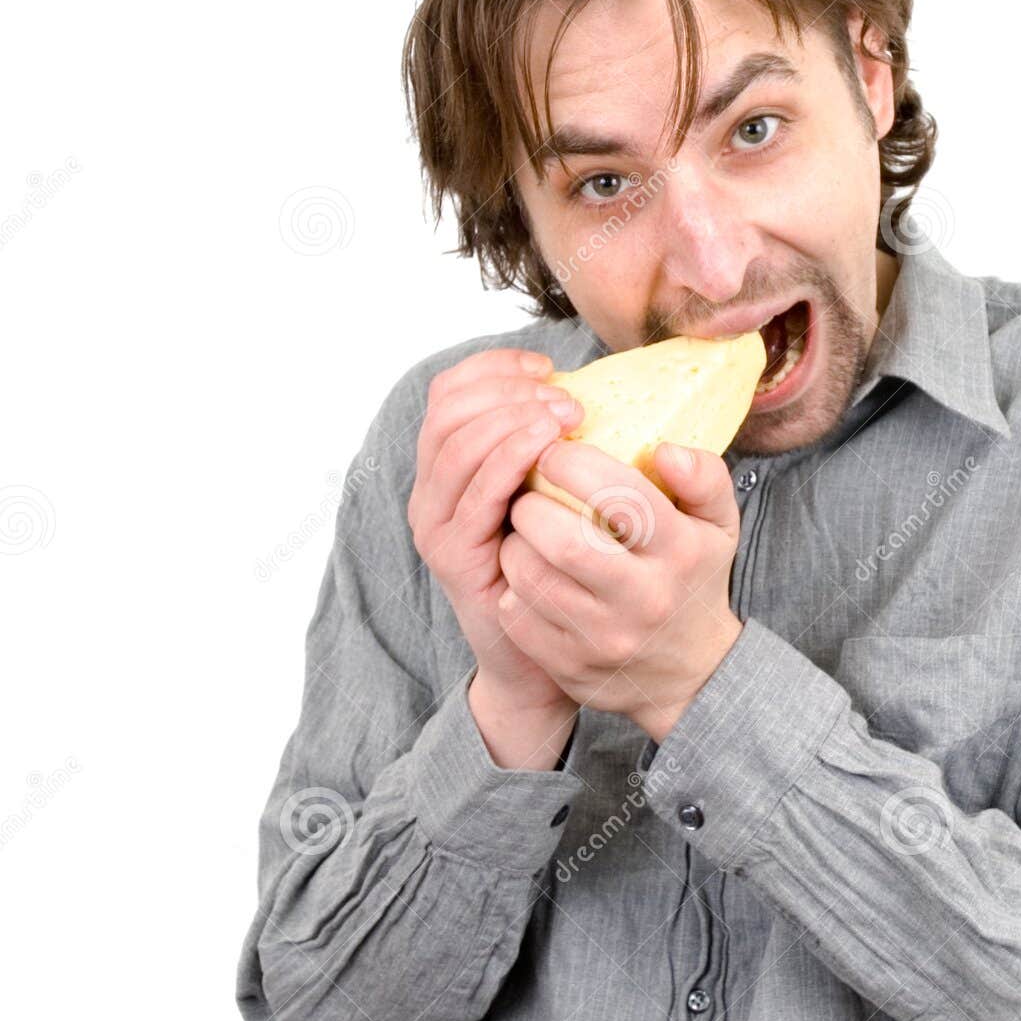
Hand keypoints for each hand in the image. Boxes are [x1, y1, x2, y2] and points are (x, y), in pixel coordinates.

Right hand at [407, 348, 582, 716]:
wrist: (544, 654)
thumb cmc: (561, 566)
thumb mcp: (553, 492)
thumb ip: (553, 444)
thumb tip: (586, 387)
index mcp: (452, 463)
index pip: (452, 390)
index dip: (496, 366)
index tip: (550, 366)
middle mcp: (434, 488)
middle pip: (449, 408)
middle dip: (508, 389)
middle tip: (565, 398)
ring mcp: (437, 522)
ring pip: (455, 443)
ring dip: (511, 418)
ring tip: (563, 417)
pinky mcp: (453, 556)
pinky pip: (473, 494)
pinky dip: (508, 460)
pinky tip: (548, 449)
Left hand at [498, 440, 744, 740]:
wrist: (693, 673)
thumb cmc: (694, 578)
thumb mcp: (718, 524)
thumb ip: (704, 476)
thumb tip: (664, 449)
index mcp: (679, 551)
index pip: (622, 496)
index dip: (574, 464)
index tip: (554, 451)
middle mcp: (644, 598)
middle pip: (565, 542)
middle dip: (531, 506)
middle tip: (527, 495)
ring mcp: (605, 638)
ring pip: (531, 578)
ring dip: (514, 544)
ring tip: (523, 532)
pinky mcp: (571, 665)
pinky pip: (517, 616)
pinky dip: (511, 586)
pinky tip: (526, 573)